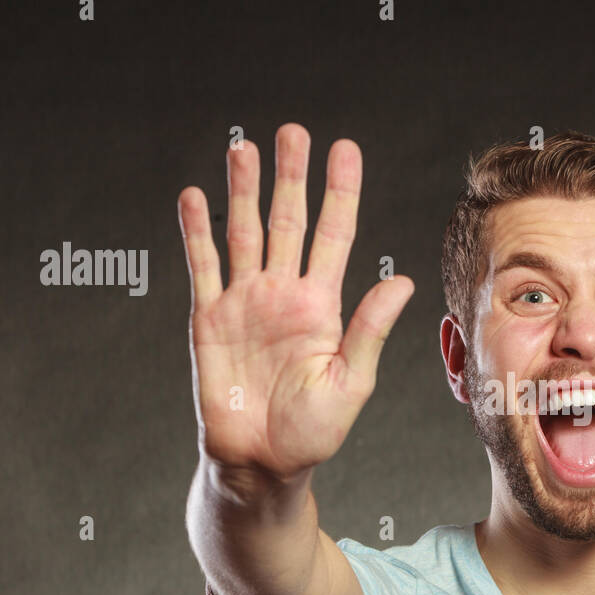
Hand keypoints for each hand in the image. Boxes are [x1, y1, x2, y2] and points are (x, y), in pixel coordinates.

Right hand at [178, 125, 413, 481]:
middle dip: (291, 176)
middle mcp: (284, 295)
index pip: (334, 235)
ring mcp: (245, 302)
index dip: (340, 192)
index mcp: (322, 306)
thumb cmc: (312, 432)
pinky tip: (194, 196)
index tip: (345, 150)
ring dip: (243, 190)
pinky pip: (202, 266)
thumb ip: (370, 328)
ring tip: (243, 147)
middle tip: (294, 132)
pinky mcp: (209, 318)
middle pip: (288, 221)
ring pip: (244, 232)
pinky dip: (196, 232)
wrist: (262, 463)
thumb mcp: (352, 381)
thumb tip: (401, 280)